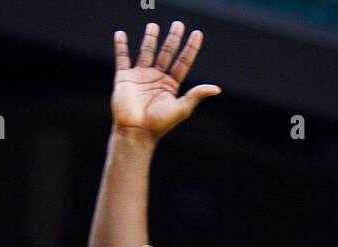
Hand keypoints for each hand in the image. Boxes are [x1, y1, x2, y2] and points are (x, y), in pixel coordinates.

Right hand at [111, 22, 220, 138]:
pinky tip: (120, 34)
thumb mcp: (182, 108)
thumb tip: (216, 89)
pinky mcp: (124, 78)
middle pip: (166, 53)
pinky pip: (122, 58)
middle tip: (179, 24)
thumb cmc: (160, 124)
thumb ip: (196, 95)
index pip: (183, 62)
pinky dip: (121, 46)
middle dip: (173, 39)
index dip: (190, 48)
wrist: (136, 132)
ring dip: (150, 39)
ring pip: (146, 52)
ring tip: (153, 26)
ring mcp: (140, 77)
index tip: (197, 34)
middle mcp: (156, 79)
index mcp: (170, 85)